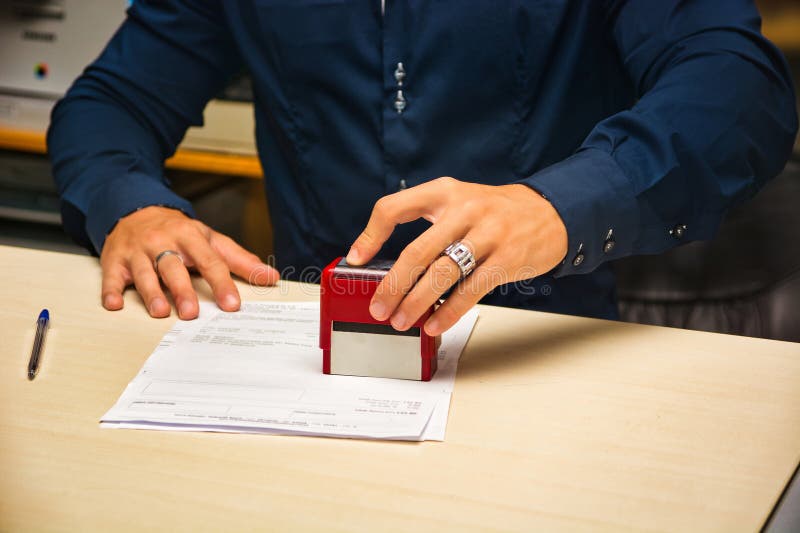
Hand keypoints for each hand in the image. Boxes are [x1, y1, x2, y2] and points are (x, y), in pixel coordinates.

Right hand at [101, 206, 278, 318]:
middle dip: (183, 290)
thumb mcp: (210, 239)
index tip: (232, 305)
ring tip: (160, 312)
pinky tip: (114, 304)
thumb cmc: (177, 231)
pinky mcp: (115, 260)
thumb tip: (271, 277)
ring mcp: (137, 251)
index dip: (222, 283)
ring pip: (144, 272)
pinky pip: (111, 276)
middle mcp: (162, 242)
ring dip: (151, 292)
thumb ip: (239, 260)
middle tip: (191, 313)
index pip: (209, 261)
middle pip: (173, 267)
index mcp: (189, 236)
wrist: (135, 209)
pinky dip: (111, 290)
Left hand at [346, 177, 567, 334]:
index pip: (394, 207)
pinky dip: (449, 311)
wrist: (550, 212)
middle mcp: (464, 209)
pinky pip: (471, 290)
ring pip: (442, 274)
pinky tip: (434, 324)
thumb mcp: (460, 202)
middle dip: (392, 285)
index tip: (356, 260)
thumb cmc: (495, 213)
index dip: (370, 235)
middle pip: (417, 251)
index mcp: (444, 192)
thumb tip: (394, 271)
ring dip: (416, 303)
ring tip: (401, 321)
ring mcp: (488, 234)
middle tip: (377, 308)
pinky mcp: (507, 258)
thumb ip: (429, 226)